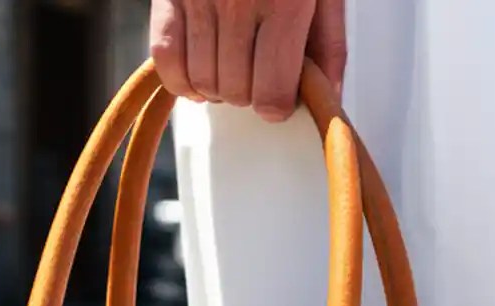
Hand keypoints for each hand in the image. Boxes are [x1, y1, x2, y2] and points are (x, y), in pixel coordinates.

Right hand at [149, 0, 346, 121]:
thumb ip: (329, 44)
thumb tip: (329, 100)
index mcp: (286, 2)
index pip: (272, 93)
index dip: (277, 106)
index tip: (280, 99)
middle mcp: (238, 2)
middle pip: (237, 93)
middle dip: (250, 95)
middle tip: (259, 75)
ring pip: (202, 83)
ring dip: (218, 88)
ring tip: (233, 68)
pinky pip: (165, 60)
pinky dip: (181, 80)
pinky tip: (198, 77)